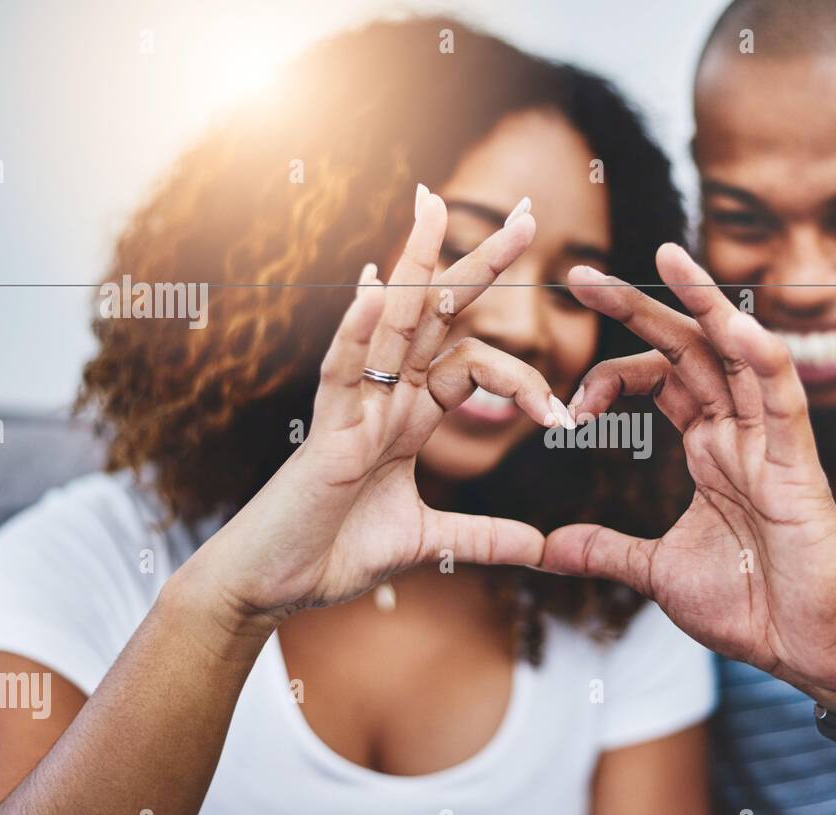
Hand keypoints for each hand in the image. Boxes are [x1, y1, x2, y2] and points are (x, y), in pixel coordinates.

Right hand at [180, 189, 561, 636]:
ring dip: (413, 264)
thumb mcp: (430, 543)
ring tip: (434, 206)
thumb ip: (485, 536)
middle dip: (479, 264)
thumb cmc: (333, 554)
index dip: (523, 372)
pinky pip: (340, 373)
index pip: (471, 360)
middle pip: (436, 316)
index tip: (564, 418)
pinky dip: (355, 331)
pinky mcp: (325, 435)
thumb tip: (542, 547)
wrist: (271, 586)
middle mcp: (382, 399)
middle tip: (526, 215)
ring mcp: (352, 409)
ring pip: (387, 323)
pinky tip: (372, 289)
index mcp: (407, 417)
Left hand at [539, 243, 835, 703]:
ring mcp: (770, 444)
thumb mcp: (657, 572)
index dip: (609, 373)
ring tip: (665, 255)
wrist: (808, 650)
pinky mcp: (799, 468)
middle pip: (689, 348)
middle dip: (638, 307)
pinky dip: (763, 358)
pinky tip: (735, 325)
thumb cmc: (752, 606)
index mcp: (710, 448)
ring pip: (739, 353)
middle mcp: (739, 432)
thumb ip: (606, 549)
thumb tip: (548, 548)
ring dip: (704, 303)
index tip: (566, 407)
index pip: (659, 377)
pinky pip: (784, 400)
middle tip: (581, 275)